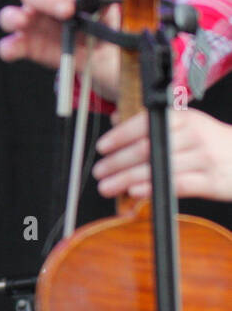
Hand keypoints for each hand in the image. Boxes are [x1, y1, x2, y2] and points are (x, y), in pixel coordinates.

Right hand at [0, 0, 120, 98]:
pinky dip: (8, 46)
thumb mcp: (108, 18)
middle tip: (65, 11)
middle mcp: (42, 6)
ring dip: (13, 17)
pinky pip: (9, 45)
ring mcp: (31, 26)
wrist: (97, 61)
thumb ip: (106, 7)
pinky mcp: (25, 47)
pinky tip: (14, 49)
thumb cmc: (99, 33)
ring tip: (23, 22)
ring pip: (9, 15)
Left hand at [94, 108, 231, 201]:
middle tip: (99, 171)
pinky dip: (152, 187)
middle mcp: (194, 135)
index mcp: (184, 118)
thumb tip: (115, 119)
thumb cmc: (209, 141)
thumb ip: (151, 123)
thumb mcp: (185, 124)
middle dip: (117, 161)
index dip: (120, 136)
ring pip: (158, 167)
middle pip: (148, 148)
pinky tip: (134, 192)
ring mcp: (204, 158)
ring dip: (126, 178)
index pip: (146, 124)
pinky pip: (177, 185)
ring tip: (107, 185)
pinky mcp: (211, 181)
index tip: (102, 147)